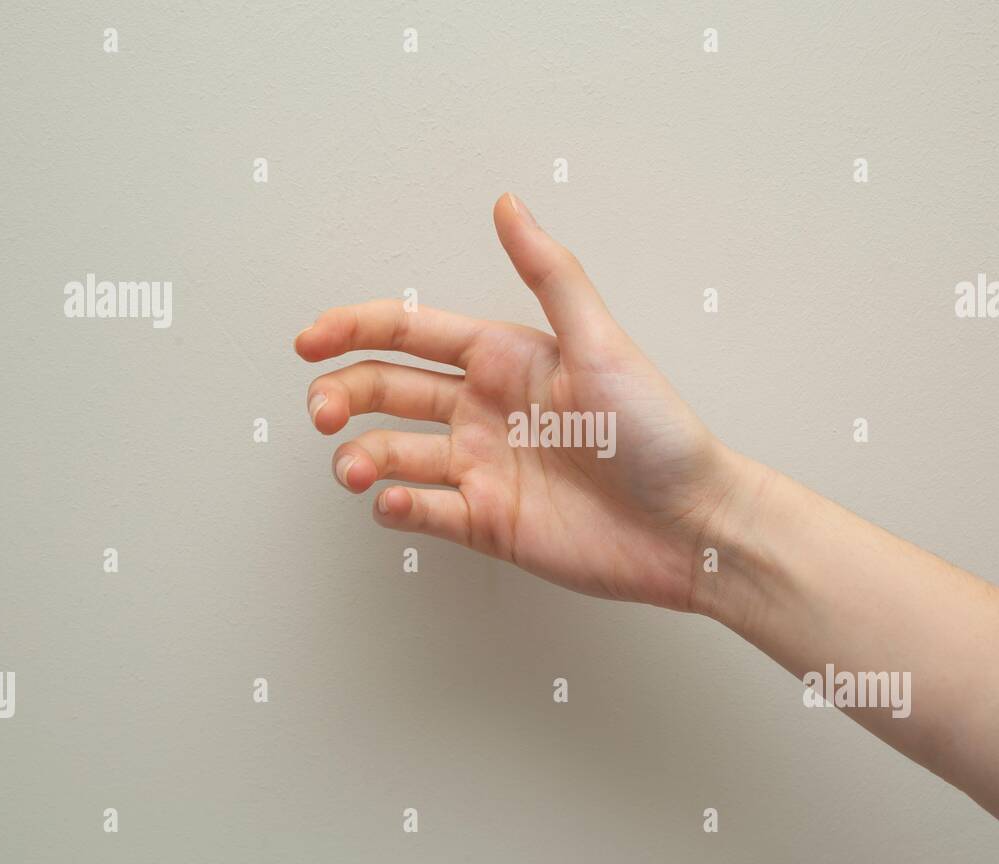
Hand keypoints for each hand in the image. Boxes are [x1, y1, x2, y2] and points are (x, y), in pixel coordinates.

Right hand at [294, 193, 737, 610]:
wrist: (688, 525)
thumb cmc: (657, 431)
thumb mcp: (600, 342)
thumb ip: (548, 274)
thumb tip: (508, 203)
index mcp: (504, 358)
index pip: (409, 333)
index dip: (353, 330)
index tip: (309, 339)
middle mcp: (485, 409)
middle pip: (387, 391)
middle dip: (344, 395)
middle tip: (324, 413)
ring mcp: (484, 467)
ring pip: (394, 454)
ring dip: (362, 458)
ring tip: (356, 468)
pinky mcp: (488, 522)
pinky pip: (425, 511)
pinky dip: (399, 507)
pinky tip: (397, 504)